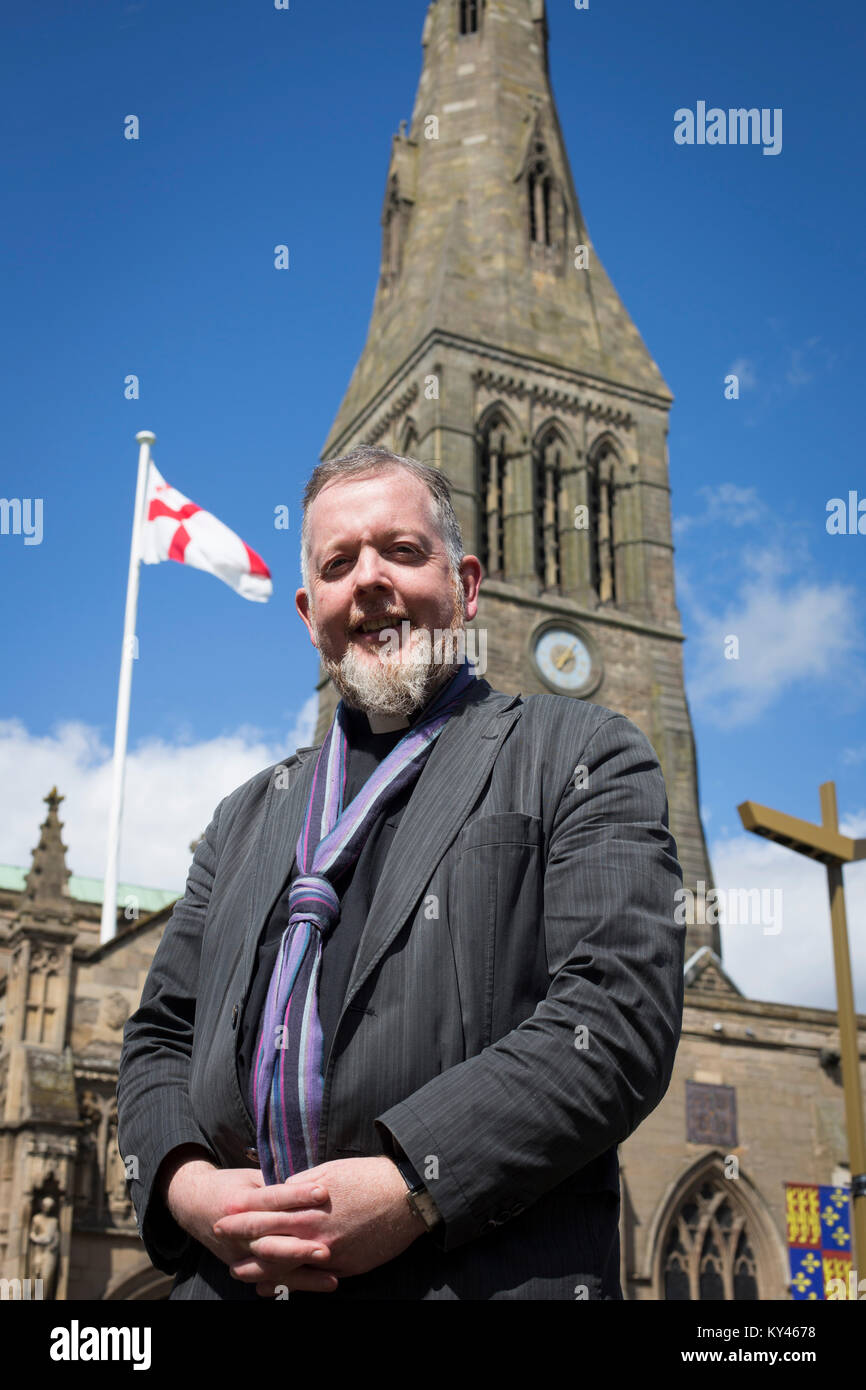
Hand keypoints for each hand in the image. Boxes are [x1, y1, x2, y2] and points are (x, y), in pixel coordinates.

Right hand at [159, 1145, 337, 1294]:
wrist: (194, 1205)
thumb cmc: (232, 1186)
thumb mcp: (252, 1178)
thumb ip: (277, 1184)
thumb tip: (313, 1183)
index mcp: (239, 1202)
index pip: (272, 1199)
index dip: (297, 1195)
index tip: (323, 1192)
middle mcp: (235, 1230)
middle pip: (269, 1240)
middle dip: (299, 1247)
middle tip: (327, 1250)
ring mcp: (237, 1253)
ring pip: (271, 1267)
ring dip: (301, 1274)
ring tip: (331, 1279)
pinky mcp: (240, 1266)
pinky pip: (268, 1280)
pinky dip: (290, 1286)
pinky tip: (313, 1288)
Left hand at [213, 1156, 426, 1293]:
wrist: (404, 1197)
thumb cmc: (367, 1178)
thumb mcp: (329, 1172)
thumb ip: (301, 1184)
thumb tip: (281, 1189)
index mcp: (307, 1208)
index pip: (264, 1213)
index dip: (241, 1216)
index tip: (221, 1215)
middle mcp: (313, 1234)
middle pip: (268, 1242)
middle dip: (241, 1242)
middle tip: (218, 1241)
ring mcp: (328, 1254)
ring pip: (285, 1267)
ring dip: (259, 1270)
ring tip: (239, 1272)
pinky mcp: (344, 1267)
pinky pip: (311, 1279)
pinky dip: (289, 1283)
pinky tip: (274, 1285)